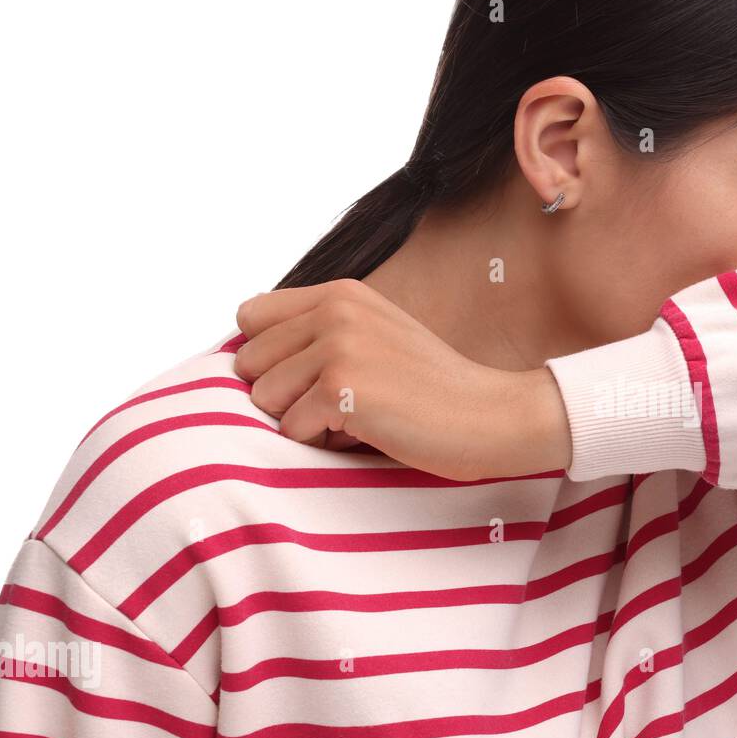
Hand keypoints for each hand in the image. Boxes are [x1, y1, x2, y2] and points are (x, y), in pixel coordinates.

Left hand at [233, 278, 571, 480]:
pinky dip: (324, 444)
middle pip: (250, 362)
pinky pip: (292, 429)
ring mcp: (339, 346)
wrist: (491, 415)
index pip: (252, 317)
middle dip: (283, 394)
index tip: (311, 378)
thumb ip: (321, 334)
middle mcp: (335, 311)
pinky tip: (367, 433)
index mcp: (341, 293)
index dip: (271, 357)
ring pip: (265, 398)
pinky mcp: (342, 388)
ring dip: (302, 421)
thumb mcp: (377, 338)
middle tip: (338, 405)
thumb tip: (245, 362)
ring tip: (355, 419)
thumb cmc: (434, 392)